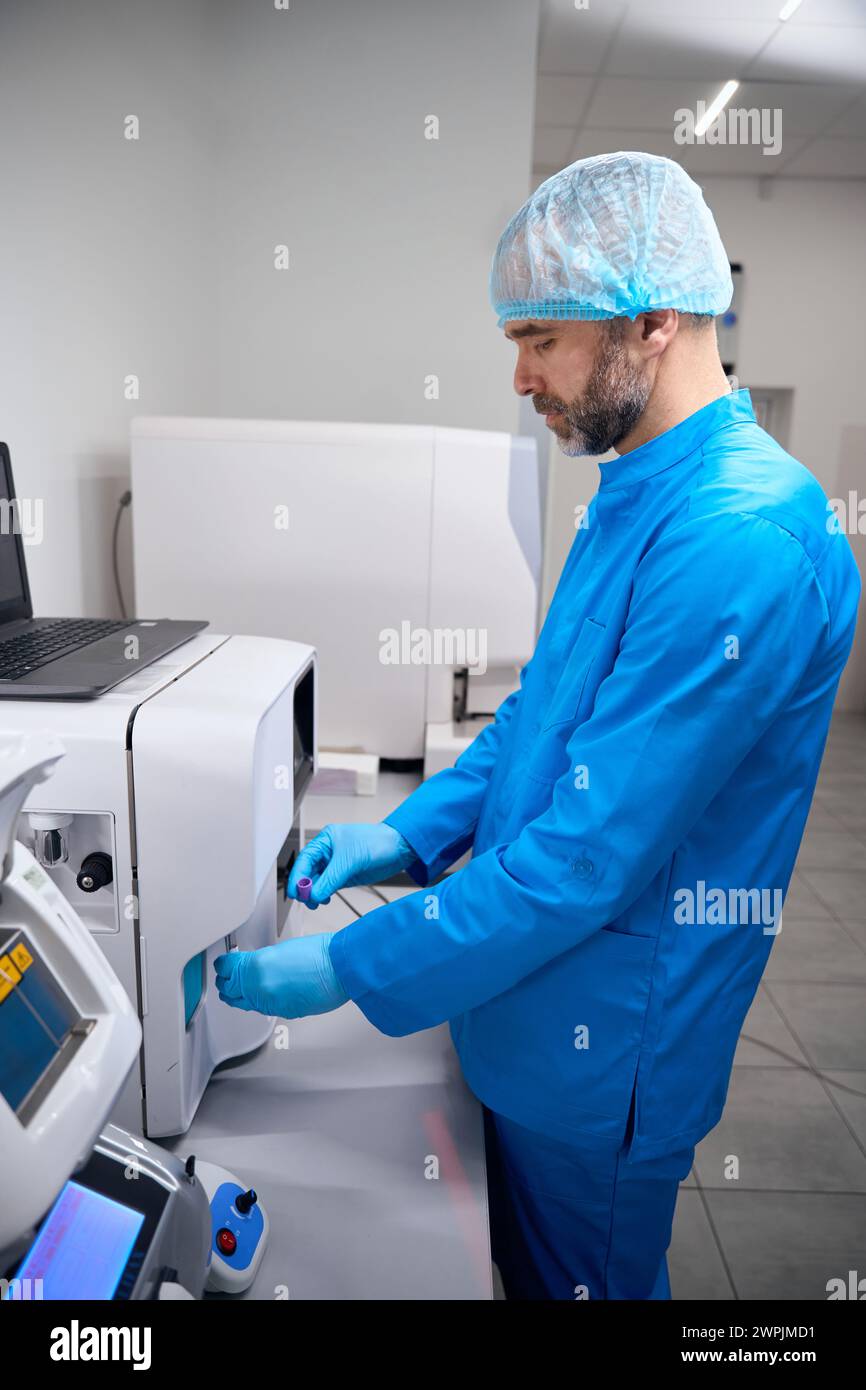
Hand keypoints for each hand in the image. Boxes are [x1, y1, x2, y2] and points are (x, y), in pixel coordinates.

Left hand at [214, 933, 348, 1017]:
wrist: (340, 969)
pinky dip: (260, 1001)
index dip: (223, 964)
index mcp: (255, 966)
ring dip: (240, 994)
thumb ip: (260, 960)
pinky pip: (262, 1008)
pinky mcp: (282, 1012)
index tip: (225, 963)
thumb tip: (252, 967)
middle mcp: (259, 988)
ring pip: (243, 1003)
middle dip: (226, 982)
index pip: (226, 968)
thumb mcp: (280, 949)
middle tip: (227, 975)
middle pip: (228, 990)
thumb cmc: (320, 954)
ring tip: (242, 986)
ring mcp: (270, 1003)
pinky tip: (266, 992)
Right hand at [287, 822, 414, 907]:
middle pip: (307, 871)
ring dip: (314, 893)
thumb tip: (314, 894)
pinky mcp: (344, 876)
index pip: (304, 859)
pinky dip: (323, 894)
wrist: (399, 849)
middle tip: (305, 900)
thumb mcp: (350, 860)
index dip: (298, 876)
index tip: (296, 891)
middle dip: (304, 887)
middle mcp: (328, 852)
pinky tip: (324, 900)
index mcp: (325, 840)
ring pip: (317, 881)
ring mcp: (335, 865)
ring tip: (315, 903)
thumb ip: (331, 879)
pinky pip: (327, 887)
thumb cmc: (377, 842)